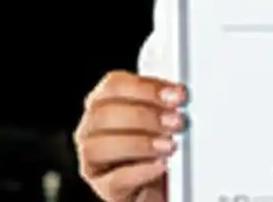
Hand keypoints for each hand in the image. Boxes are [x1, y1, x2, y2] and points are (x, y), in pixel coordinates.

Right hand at [75, 70, 185, 201]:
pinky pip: (115, 179)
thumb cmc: (158, 144)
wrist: (162, 183)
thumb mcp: (159, 117)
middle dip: (145, 116)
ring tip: (169, 146)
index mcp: (104, 102)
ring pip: (100, 147)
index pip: (114, 85)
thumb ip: (163, 103)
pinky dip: (141, 171)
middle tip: (176, 122)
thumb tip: (180, 96)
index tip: (176, 95)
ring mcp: (92, 160)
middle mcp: (91, 129)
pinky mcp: (103, 187)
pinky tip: (161, 165)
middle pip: (105, 115)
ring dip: (140, 144)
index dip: (146, 88)